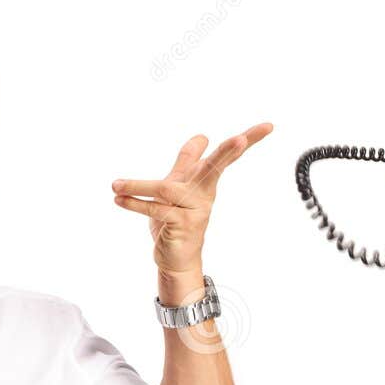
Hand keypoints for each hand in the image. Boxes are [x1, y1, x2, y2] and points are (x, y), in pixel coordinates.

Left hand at [111, 122, 272, 276]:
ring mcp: (193, 211)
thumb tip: (202, 136)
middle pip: (216, 168)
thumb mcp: (181, 187)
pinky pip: (155, 210)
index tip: (269, 126)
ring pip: (167, 189)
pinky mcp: (179, 226)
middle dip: (228, 152)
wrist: (176, 259)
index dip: (249, 140)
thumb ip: (188, 162)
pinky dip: (134, 203)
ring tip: (115, 184)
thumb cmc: (178, 222)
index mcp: (206, 183)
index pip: (227, 157)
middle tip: (240, 138)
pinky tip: (119, 198)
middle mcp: (203, 195)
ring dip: (138, 186)